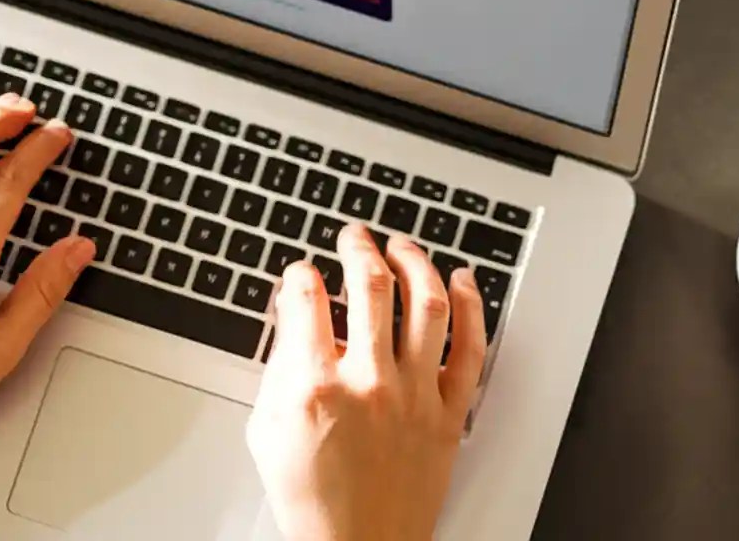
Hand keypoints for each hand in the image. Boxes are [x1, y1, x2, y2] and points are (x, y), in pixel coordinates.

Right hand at [248, 225, 486, 540]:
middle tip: (354, 236)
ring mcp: (416, 396)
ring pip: (426, 303)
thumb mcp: (267, 432)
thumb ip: (279, 368)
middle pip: (370, 286)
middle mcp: (369, 384)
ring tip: (403, 245)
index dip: (300, 273)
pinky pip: (471, 347)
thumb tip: (292, 317)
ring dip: (414, 261)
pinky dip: (471, 305)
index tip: (303, 271)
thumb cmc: (312, 501)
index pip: (306, 299)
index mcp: (315, 388)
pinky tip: (462, 281)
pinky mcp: (449, 412)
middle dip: (358, 247)